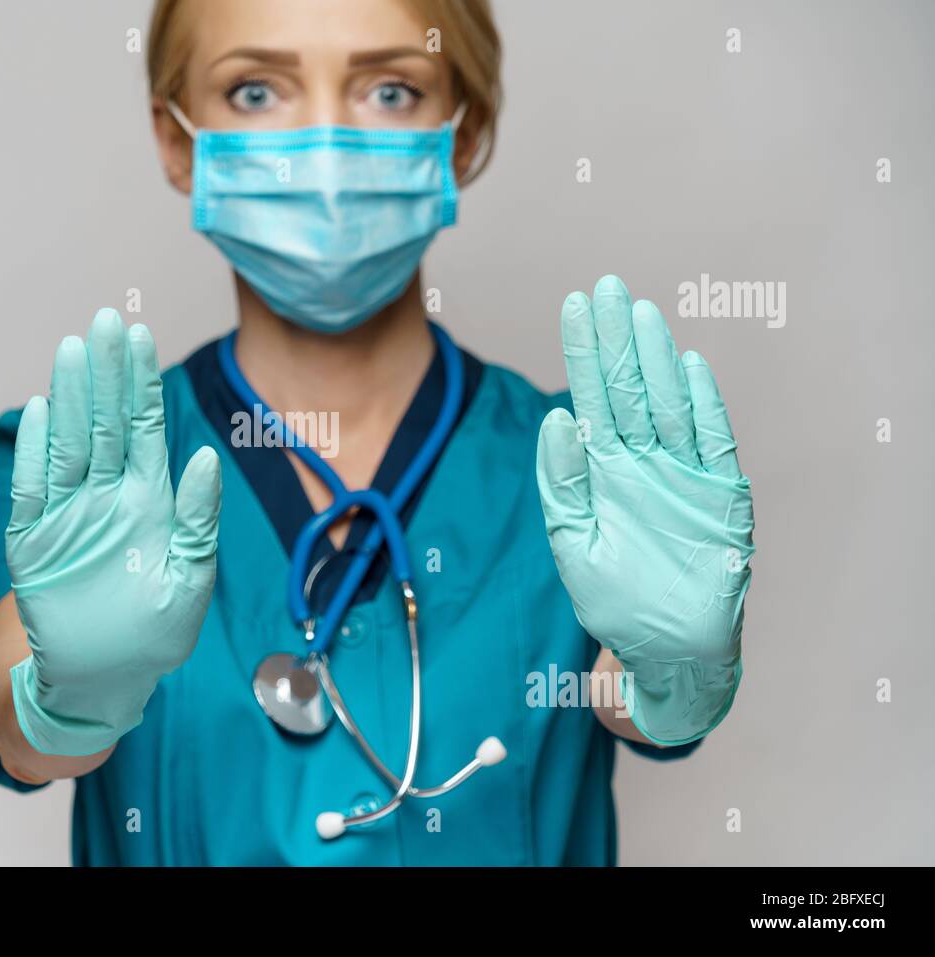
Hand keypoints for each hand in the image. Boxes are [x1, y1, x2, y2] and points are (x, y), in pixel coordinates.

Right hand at [6, 309, 221, 755]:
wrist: (105, 683)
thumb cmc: (154, 635)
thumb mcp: (191, 580)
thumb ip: (200, 520)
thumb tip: (206, 456)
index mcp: (149, 501)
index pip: (142, 428)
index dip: (140, 382)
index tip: (140, 335)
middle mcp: (106, 498)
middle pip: (104, 423)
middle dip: (105, 373)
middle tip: (106, 320)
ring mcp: (68, 516)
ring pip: (68, 445)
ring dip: (69, 398)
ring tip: (73, 350)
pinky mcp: (35, 544)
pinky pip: (33, 491)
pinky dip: (35, 454)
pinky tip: (40, 410)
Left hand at [537, 276, 753, 744]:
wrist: (667, 650)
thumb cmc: (616, 600)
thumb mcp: (574, 543)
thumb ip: (563, 482)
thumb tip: (557, 418)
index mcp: (605, 471)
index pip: (591, 397)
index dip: (584, 351)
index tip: (575, 305)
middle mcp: (643, 463)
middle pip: (628, 389)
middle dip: (616, 338)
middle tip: (605, 285)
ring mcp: (683, 476)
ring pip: (668, 405)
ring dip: (655, 359)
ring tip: (639, 313)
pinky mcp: (719, 497)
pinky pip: (712, 444)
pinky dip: (703, 407)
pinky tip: (688, 368)